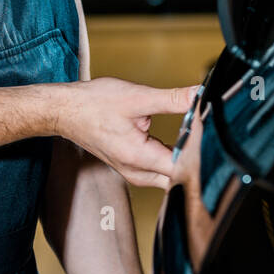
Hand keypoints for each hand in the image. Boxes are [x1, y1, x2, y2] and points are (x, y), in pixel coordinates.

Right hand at [54, 77, 199, 189]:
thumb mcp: (137, 97)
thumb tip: (199, 96)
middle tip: (208, 133)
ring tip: (197, 134)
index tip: (208, 128)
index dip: (200, 149)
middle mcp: (137, 172)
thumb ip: (172, 99)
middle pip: (180, 177)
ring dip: (186, 157)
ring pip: (172, 175)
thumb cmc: (93, 105)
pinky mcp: (133, 167)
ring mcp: (134, 172)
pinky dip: (174, 155)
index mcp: (138, 158)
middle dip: (197, 156)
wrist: (66, 111)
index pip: (184, 167)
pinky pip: (162, 170)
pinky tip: (183, 140)